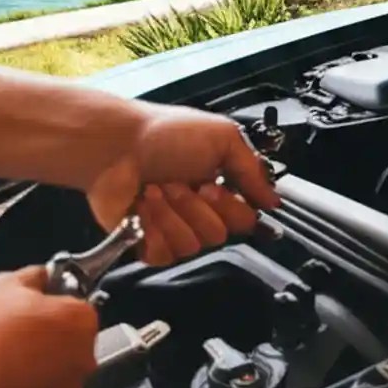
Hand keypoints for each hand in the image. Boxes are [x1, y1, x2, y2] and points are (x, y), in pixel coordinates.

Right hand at [0, 266, 97, 387]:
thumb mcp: (4, 285)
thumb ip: (33, 276)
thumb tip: (39, 275)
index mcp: (80, 319)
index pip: (79, 310)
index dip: (54, 311)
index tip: (37, 316)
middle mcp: (85, 355)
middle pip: (74, 344)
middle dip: (51, 342)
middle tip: (18, 342)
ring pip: (64, 375)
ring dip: (46, 371)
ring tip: (10, 368)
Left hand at [85, 103, 279, 265]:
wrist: (114, 146)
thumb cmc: (162, 134)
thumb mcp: (222, 138)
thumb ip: (252, 170)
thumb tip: (273, 200)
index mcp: (221, 187)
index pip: (246, 219)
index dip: (231, 207)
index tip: (214, 185)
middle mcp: (199, 210)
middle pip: (221, 234)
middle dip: (196, 207)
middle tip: (179, 182)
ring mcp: (174, 228)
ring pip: (193, 245)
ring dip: (172, 214)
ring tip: (155, 190)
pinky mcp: (147, 244)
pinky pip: (165, 253)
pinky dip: (152, 228)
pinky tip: (141, 208)